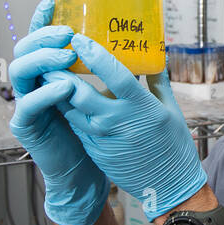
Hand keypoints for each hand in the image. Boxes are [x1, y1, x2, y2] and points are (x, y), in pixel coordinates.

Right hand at [8, 0, 108, 224]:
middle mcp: (35, 84)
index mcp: (51, 73)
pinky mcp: (26, 126)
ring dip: (43, 60)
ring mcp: (27, 103)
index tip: (52, 0)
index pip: (41, 40)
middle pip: (25, 48)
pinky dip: (45, 94)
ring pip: (21, 71)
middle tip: (67, 33)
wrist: (86, 175)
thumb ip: (114, 73)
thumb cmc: (99, 135)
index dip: (42, 20)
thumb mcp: (108, 98)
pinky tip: (64, 87)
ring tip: (67, 56)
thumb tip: (145, 49)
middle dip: (43, 36)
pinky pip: (29, 105)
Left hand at [43, 34, 205, 219]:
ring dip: (58, 91)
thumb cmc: (174, 145)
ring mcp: (104, 138)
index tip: (79, 39)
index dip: (94, 54)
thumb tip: (153, 57)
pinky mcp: (96, 151)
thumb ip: (157, 81)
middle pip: (81, 92)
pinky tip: (61, 98)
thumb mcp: (171, 109)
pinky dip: (68, 110)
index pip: (113, 74)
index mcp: (141, 106)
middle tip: (53, 55)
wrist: (169, 185)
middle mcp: (118, 121)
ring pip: (72, 110)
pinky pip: (77, 126)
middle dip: (63, 72)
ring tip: (49, 73)